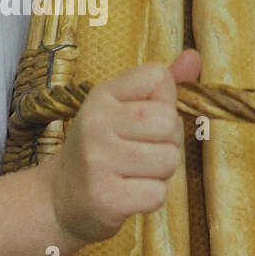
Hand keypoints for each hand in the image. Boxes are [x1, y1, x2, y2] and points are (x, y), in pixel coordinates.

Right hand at [41, 48, 201, 246]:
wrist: (60, 198)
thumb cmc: (103, 150)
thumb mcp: (123, 110)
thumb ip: (161, 88)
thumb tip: (195, 56)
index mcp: (102, 95)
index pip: (158, 77)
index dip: (163, 104)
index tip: (142, 122)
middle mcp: (95, 122)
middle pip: (170, 123)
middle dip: (167, 143)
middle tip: (140, 153)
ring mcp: (98, 160)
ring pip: (169, 160)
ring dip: (159, 174)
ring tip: (132, 174)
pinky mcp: (105, 197)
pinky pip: (158, 194)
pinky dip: (149, 199)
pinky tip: (127, 194)